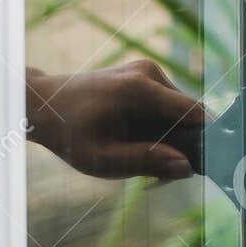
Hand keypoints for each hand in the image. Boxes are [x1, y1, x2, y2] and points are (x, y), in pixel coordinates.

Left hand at [26, 60, 204, 180]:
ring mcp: (146, 70)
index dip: (202, 142)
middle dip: (181, 145)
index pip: (195, 114)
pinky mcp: (143, 75)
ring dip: (169, 138)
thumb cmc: (68, 134)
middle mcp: (148, 72)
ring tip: (140, 160)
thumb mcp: (102, 159)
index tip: (195, 168)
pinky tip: (136, 144)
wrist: (42, 105)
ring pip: (178, 112)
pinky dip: (158, 128)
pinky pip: (165, 106)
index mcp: (140, 89)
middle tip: (156, 176)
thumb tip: (186, 167)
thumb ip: (145, 161)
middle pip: (188, 114)